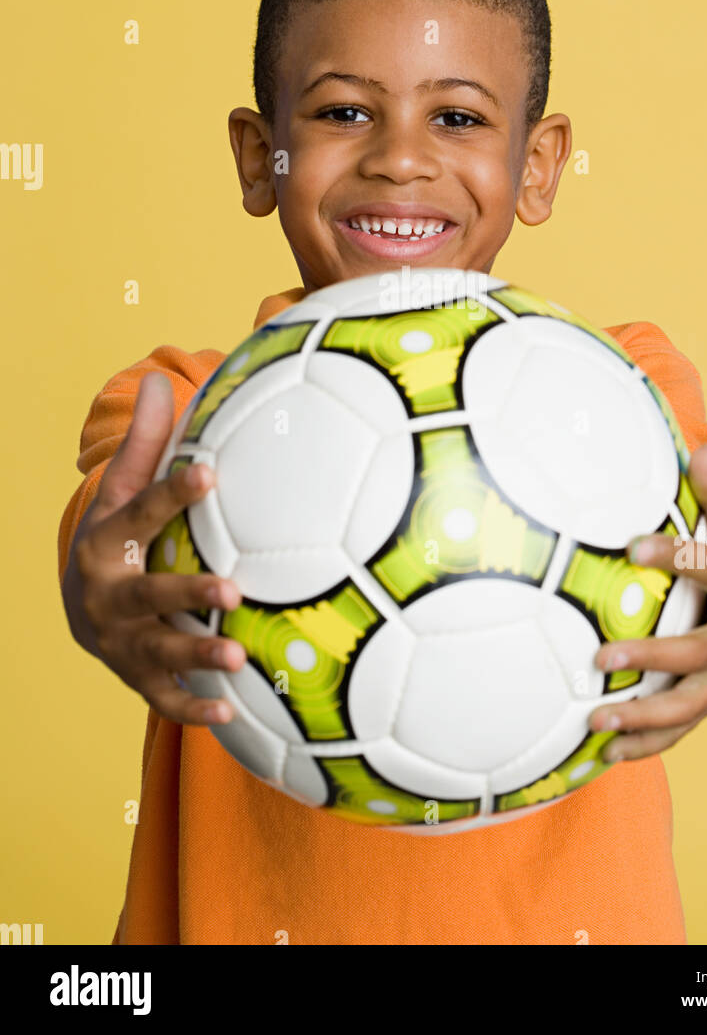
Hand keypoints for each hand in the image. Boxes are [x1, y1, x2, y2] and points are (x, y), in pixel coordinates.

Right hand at [64, 371, 246, 725]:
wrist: (81, 606)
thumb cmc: (120, 535)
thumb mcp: (123, 491)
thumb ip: (148, 442)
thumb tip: (162, 379)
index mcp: (109, 539)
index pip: (142, 512)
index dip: (174, 494)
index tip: (209, 474)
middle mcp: (110, 593)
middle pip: (147, 595)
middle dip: (186, 596)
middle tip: (231, 591)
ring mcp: (121, 641)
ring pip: (157, 652)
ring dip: (196, 657)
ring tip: (237, 657)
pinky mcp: (135, 678)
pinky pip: (163, 699)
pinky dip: (192, 710)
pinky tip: (229, 715)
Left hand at [589, 444, 706, 762]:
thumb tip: (703, 448)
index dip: (675, 557)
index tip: (632, 547)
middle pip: (698, 652)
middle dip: (650, 657)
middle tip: (598, 657)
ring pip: (689, 704)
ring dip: (642, 718)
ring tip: (593, 722)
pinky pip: (681, 728)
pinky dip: (646, 745)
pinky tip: (603, 758)